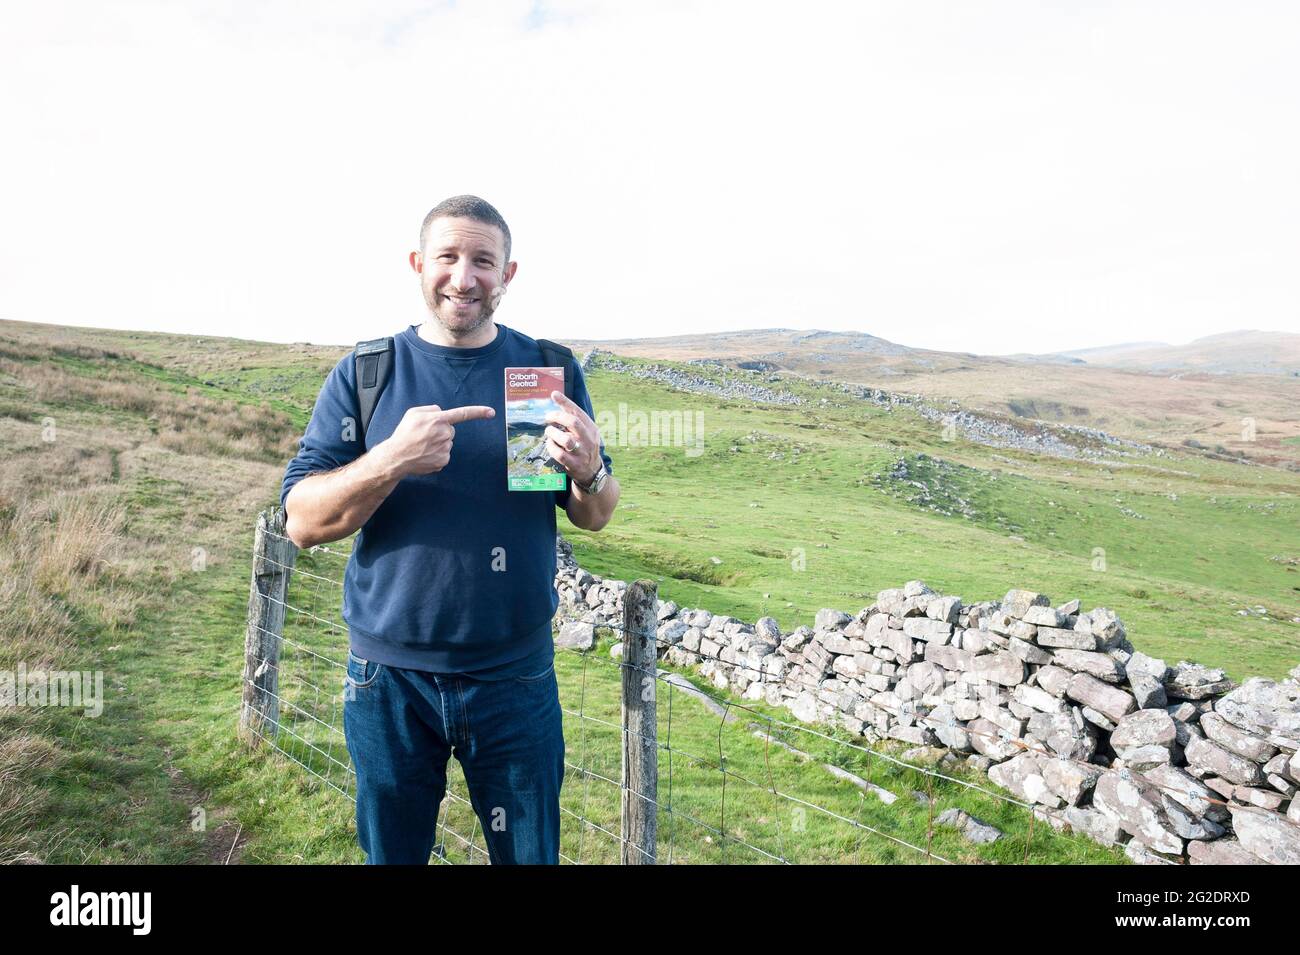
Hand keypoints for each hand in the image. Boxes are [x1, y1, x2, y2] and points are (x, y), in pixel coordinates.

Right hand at [376, 403, 495, 477]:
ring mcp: (445, 448)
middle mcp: (444, 433)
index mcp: (438, 419)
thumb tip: (442, 413)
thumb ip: (431, 409)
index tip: (492, 412)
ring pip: (448, 443)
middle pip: (451, 430)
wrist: (396, 456)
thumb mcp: (413, 413)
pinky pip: (445, 454)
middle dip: (441, 431)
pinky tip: (425, 454)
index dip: (478, 412)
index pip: (462, 414)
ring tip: (422, 445)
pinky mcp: (444, 460)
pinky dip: (437, 454)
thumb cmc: (404, 433)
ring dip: (438, 443)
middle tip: (425, 436)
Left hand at [543, 390, 600, 484]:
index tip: (554, 394)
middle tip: (548, 417)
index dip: (565, 402)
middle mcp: (588, 439)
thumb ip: (574, 421)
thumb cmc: (584, 447)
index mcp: (591, 428)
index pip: (578, 412)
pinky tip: (550, 444)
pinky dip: (551, 447)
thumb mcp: (585, 433)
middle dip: (557, 417)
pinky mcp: (574, 464)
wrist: (592, 471)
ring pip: (566, 439)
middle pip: (573, 423)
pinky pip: (559, 454)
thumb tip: (557, 406)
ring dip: (553, 433)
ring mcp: (582, 452)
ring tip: (549, 432)